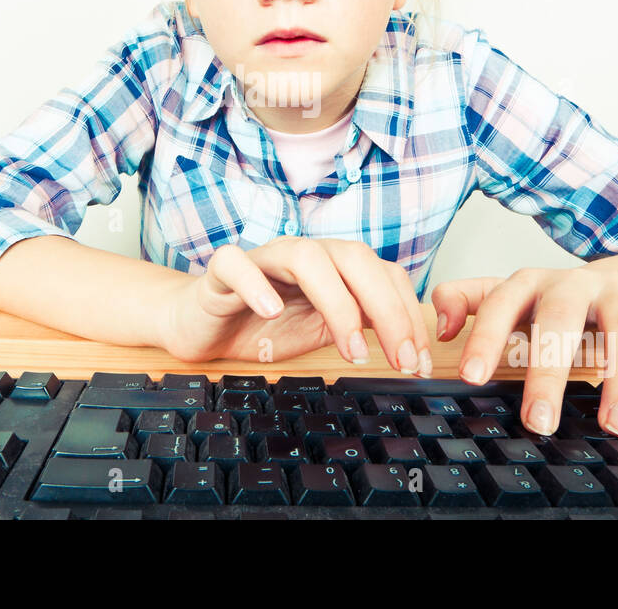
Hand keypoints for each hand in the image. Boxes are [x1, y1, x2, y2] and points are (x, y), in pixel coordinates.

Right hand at [161, 236, 432, 374]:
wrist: (199, 326)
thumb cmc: (260, 327)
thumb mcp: (319, 332)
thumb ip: (358, 327)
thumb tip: (408, 348)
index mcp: (333, 267)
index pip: (384, 274)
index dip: (408, 315)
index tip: (419, 362)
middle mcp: (303, 255)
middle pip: (355, 258)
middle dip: (386, 309)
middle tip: (401, 359)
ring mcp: (263, 259)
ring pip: (306, 257)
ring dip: (337, 302)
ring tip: (350, 347)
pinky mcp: (221, 271)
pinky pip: (237, 264)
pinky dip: (256, 283)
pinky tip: (271, 311)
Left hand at [431, 265, 617, 437]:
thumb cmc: (553, 302)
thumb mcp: (508, 298)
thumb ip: (465, 303)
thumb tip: (440, 330)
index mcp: (531, 282)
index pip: (501, 304)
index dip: (486, 337)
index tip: (472, 377)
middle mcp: (577, 283)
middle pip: (562, 319)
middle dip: (550, 370)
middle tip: (539, 422)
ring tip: (615, 427)